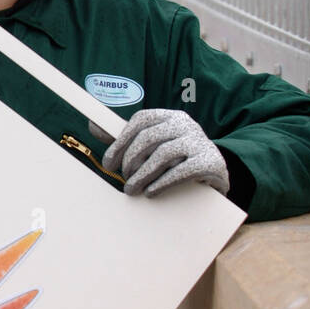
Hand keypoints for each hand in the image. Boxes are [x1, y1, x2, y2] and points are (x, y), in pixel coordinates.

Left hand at [89, 109, 229, 196]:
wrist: (215, 172)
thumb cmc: (177, 157)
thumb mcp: (154, 145)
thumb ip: (127, 138)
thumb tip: (93, 126)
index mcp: (170, 116)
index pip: (140, 121)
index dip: (120, 142)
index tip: (108, 163)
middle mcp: (186, 124)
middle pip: (149, 138)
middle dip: (130, 160)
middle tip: (123, 179)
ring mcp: (200, 142)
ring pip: (163, 154)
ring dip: (143, 175)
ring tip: (132, 190)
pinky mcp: (211, 162)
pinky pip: (182, 171)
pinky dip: (162, 182)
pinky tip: (151, 192)